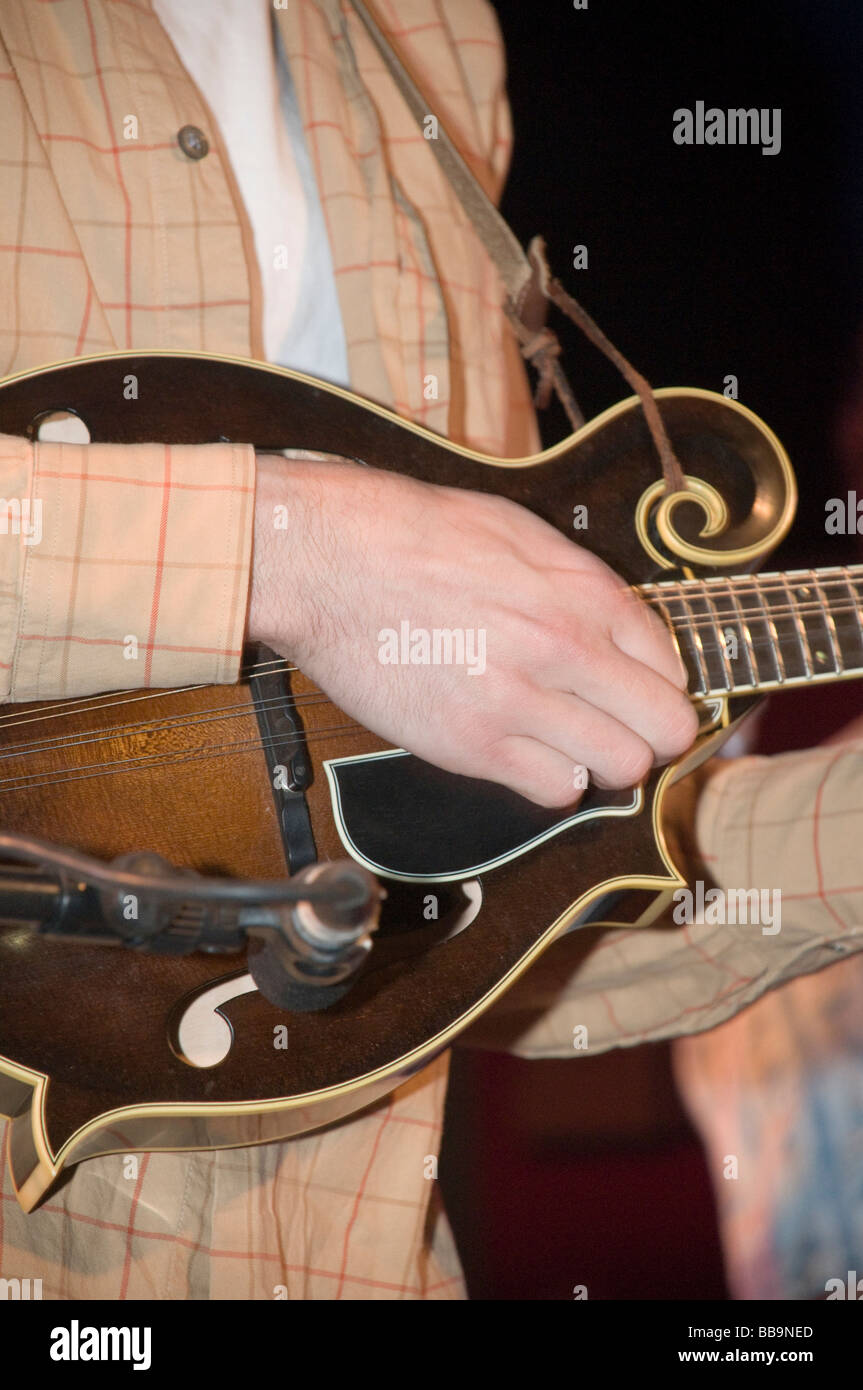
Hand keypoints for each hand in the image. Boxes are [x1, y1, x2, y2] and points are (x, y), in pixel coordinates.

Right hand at [248, 454, 697, 808]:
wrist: (330, 561)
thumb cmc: (414, 536)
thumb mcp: (520, 531)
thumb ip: (582, 583)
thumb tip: (623, 630)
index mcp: (583, 593)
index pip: (673, 667)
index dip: (658, 683)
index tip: (636, 690)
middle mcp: (564, 649)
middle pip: (665, 728)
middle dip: (653, 733)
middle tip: (623, 728)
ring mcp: (520, 702)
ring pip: (621, 768)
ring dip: (605, 761)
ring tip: (573, 742)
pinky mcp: (472, 745)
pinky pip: (557, 791)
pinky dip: (554, 781)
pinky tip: (530, 754)